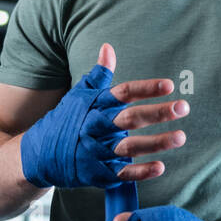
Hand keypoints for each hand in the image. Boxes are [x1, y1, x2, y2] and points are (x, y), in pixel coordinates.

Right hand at [19, 43, 187, 188]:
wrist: (37, 155)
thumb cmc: (65, 121)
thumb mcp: (79, 96)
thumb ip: (98, 74)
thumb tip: (108, 47)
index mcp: (95, 106)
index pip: (123, 93)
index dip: (146, 88)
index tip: (169, 85)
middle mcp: (96, 127)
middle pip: (130, 119)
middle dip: (157, 113)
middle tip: (183, 107)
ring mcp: (97, 151)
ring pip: (130, 146)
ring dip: (156, 143)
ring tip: (181, 136)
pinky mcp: (97, 173)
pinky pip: (121, 173)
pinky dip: (140, 172)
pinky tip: (160, 167)